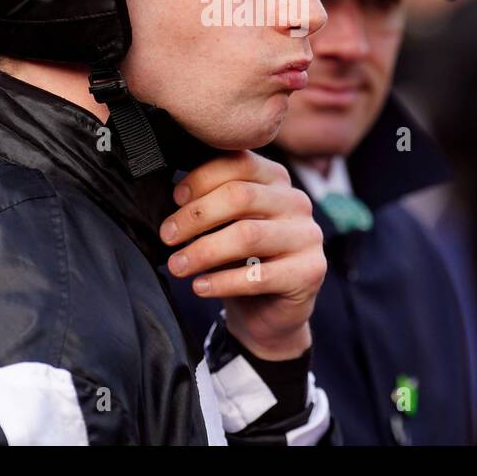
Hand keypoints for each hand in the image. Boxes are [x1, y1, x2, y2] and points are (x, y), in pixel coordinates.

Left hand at [161, 150, 325, 360]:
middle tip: (167, 235)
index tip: (175, 198)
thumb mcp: (225, 224)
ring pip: (248, 235)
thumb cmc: (242, 259)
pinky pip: (258, 276)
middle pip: (241, 196)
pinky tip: (200, 287)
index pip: (239, 163)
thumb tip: (175, 194)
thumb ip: (211, 202)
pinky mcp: (309, 272)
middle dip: (196, 216)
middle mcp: (297, 202)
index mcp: (276, 180)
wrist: (269, 312)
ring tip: (177, 265)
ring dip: (203, 251)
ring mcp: (308, 236)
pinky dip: (222, 282)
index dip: (202, 178)